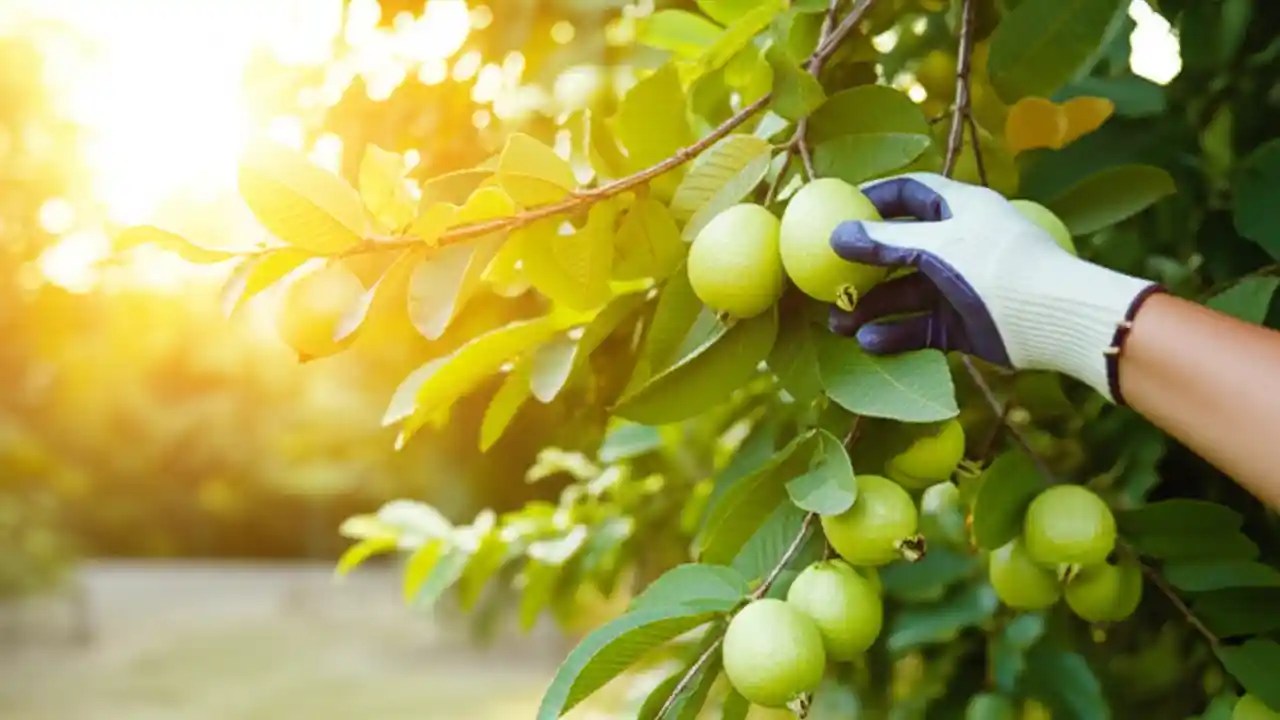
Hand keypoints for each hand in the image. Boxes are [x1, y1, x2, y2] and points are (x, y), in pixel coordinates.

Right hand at [827, 172, 1157, 400]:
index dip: (873, 199)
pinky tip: (869, 343)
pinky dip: (896, 334)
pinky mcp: (966, 323)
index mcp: (961, 209)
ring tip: (837, 325)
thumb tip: (836, 233)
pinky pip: (922, 326)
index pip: (911, 193)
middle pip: (900, 249)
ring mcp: (963, 285)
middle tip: (825, 280)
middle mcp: (961, 244)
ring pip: (907, 293)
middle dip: (862, 267)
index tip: (835, 212)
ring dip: (872, 307)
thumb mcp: (938, 246)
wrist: (1058, 317)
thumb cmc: (998, 266)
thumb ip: (886, 242)